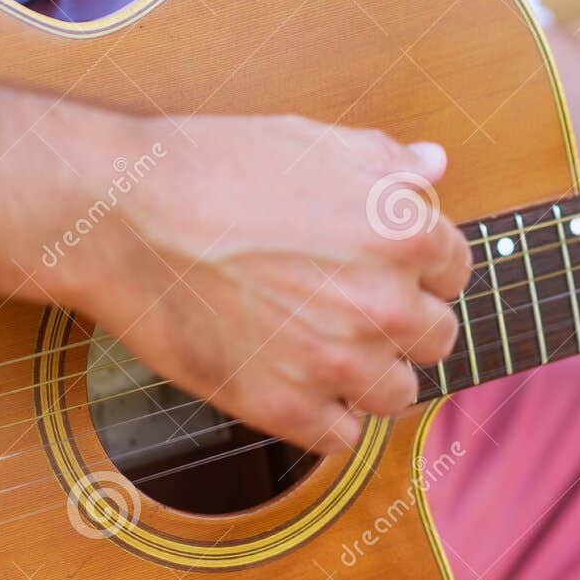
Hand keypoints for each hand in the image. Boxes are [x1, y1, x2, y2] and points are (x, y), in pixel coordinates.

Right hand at [67, 114, 470, 452]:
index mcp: (405, 231)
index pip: (454, 270)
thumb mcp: (312, 141)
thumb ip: (386, 162)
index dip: (417, 269)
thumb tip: (435, 166)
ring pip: (397, 394)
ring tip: (317, 347)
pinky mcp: (288, 409)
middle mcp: (385, 301)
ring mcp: (339, 362)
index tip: (379, 270)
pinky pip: (343, 438)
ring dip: (367, 376)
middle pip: (436, 337)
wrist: (125, 217)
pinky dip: (323, 418)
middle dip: (399, 324)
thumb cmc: (212, 167)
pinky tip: (292, 383)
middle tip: (343, 307)